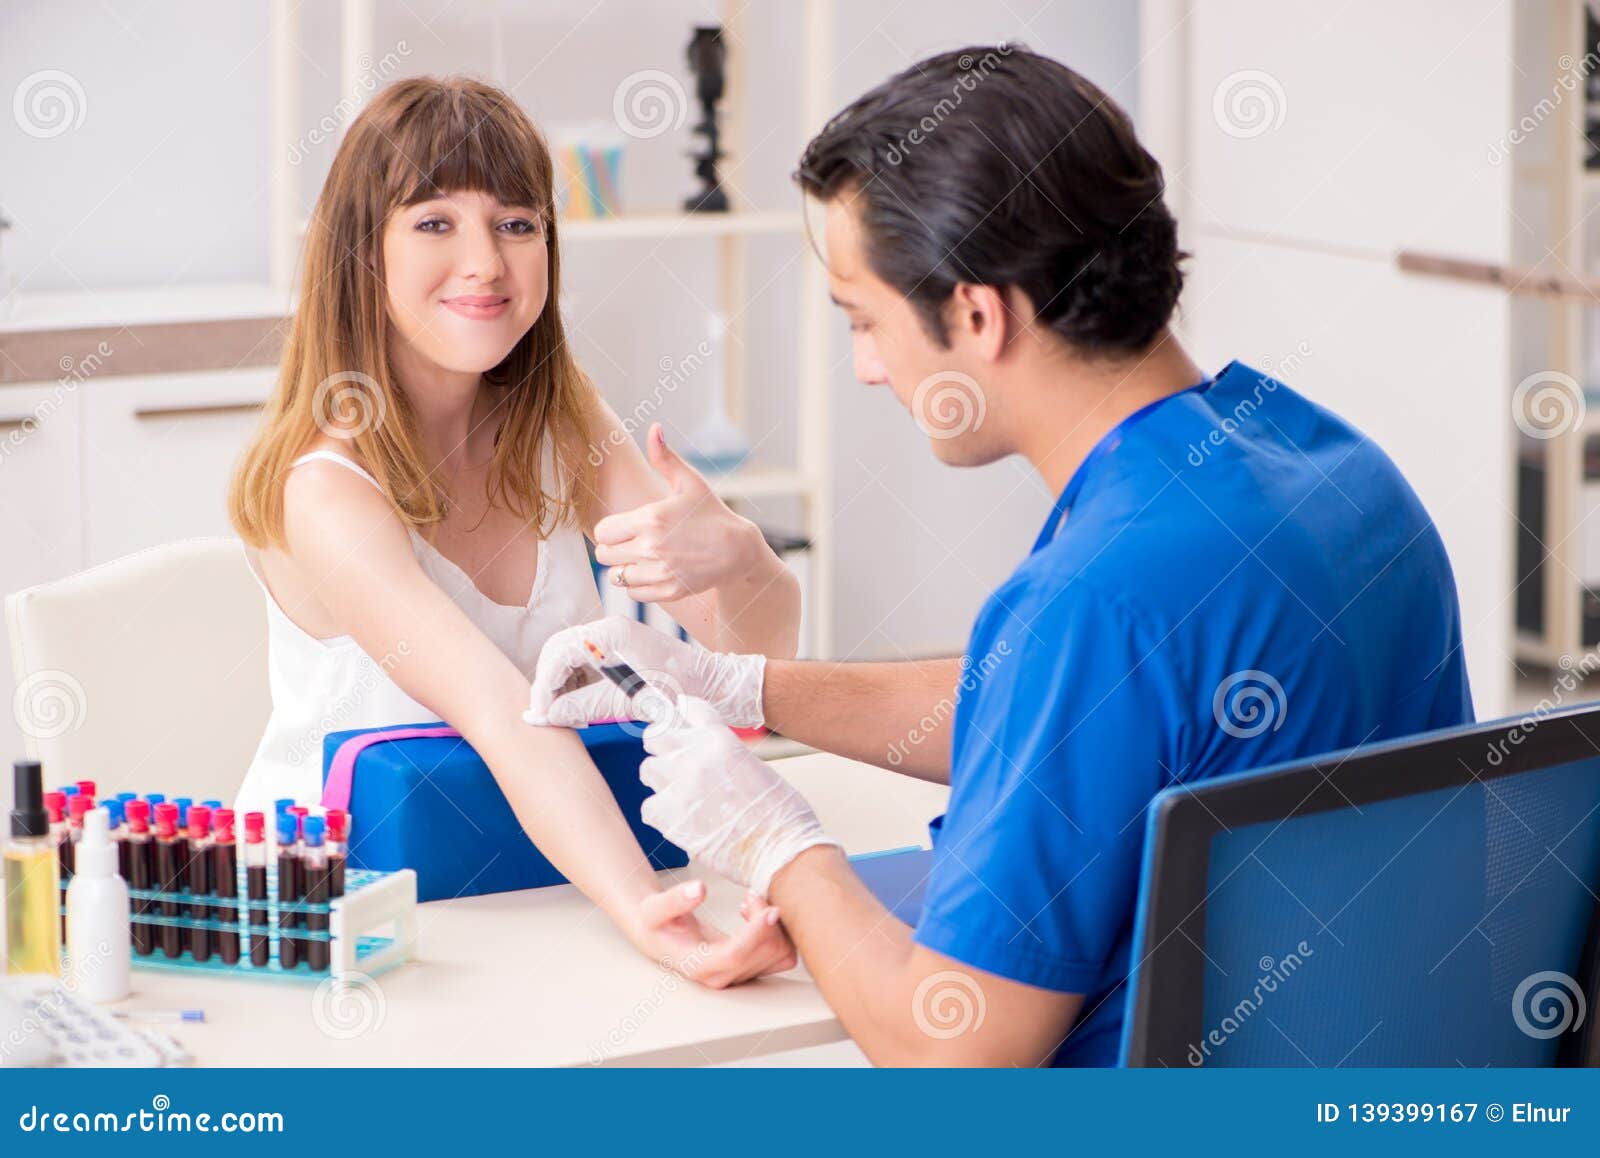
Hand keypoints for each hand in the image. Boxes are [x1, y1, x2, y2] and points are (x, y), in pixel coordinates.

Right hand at [525, 615, 764, 727]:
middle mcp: (608, 629)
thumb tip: (550, 715)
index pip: (560, 651)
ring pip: (567, 657)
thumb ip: (587, 706)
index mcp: (612, 632)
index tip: (540, 711)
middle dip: (548, 683)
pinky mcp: (616, 649)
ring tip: (564, 714)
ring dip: (560, 685)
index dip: (545, 683)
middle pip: (559, 650)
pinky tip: (578, 706)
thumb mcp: (632, 701)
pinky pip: (583, 663)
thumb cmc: (680, 689)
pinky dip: (574, 684)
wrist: (710, 683)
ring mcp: (611, 637)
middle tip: (547, 715)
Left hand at [594, 424, 764, 604]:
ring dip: (625, 567)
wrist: (738, 550)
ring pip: (617, 575)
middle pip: (604, 555)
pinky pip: (633, 593)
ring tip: (643, 557)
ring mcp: (659, 572)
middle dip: (614, 548)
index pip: (602, 532)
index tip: (624, 528)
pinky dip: (637, 585)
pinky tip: (653, 571)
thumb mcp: (690, 482)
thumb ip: (664, 457)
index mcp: (650, 518)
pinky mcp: (668, 591)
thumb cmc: (711, 513)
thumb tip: (654, 428)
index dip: (610, 529)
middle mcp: (651, 547)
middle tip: (632, 542)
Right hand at [625, 877, 796, 987]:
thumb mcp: (654, 908)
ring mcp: (737, 975)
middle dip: (765, 920)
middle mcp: (721, 976)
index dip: (757, 933)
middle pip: (764, 955)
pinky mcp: (749, 967)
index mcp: (698, 965)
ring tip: (750, 903)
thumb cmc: (656, 923)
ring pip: (779, 956)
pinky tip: (754, 915)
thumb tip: (699, 889)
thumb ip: (675, 900)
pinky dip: (777, 932)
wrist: (659, 934)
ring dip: (774, 926)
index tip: (770, 909)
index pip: (735, 956)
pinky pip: (781, 955)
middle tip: (749, 894)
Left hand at [640, 697, 840, 895]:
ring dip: (659, 780)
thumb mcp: (755, 766)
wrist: (781, 850)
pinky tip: (678, 821)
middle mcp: (696, 756)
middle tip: (670, 762)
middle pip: (656, 736)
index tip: (676, 720)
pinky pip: (648, 807)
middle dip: (661, 748)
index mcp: (720, 739)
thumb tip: (708, 758)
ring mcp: (680, 786)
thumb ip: (725, 755)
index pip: (688, 709)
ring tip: (677, 795)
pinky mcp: (671, 818)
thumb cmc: (780, 814)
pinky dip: (660, 814)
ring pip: (648, 770)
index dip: (681, 715)